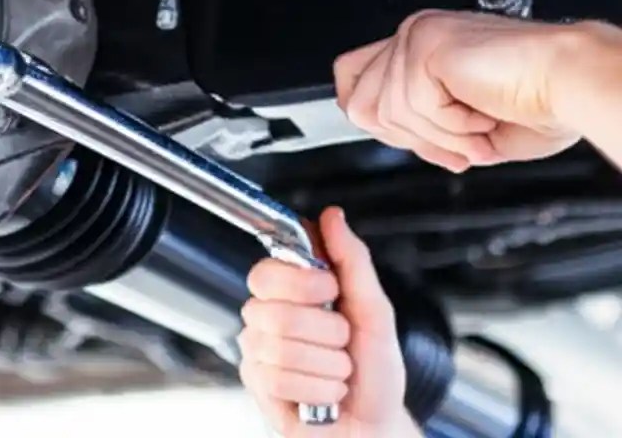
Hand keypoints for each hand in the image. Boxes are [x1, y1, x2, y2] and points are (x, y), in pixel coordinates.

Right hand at [239, 207, 415, 437]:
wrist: (374, 426)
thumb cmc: (375, 373)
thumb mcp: (375, 310)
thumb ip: (352, 261)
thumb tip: (332, 217)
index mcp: (290, 293)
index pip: (268, 273)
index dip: (304, 284)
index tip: (330, 293)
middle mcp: (267, 318)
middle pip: (279, 313)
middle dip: (329, 334)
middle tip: (341, 343)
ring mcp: (258, 352)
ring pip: (283, 349)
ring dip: (329, 367)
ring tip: (336, 372)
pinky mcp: (258, 385)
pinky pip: (279, 379)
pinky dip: (318, 389)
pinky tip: (324, 391)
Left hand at [332, 10, 611, 171]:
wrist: (570, 85)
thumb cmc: (539, 99)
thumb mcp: (462, 123)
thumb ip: (421, 124)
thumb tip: (397, 137)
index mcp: (423, 47)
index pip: (355, 81)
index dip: (380, 124)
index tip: (420, 142)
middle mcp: (415, 35)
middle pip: (361, 104)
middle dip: (411, 137)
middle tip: (461, 141)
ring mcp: (416, 37)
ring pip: (387, 113)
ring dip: (440, 135)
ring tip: (480, 124)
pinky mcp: (424, 47)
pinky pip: (412, 109)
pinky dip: (451, 125)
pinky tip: (482, 111)